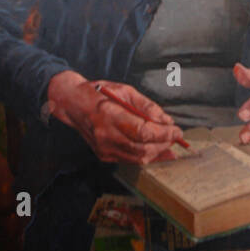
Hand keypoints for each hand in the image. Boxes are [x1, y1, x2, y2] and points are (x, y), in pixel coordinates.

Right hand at [46, 71, 182, 164]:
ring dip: (157, 152)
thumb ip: (147, 106)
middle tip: (175, 136)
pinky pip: (130, 160)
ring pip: (138, 158)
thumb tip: (167, 121)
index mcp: (110, 115)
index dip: (163, 134)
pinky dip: (145, 155)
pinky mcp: (104, 155)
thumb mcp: (125, 90)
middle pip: (142, 149)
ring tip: (168, 143)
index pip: (142, 132)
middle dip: (163, 144)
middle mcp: (105, 135)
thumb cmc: (98, 93)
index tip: (177, 131)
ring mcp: (103, 148)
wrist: (72, 104)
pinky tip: (155, 149)